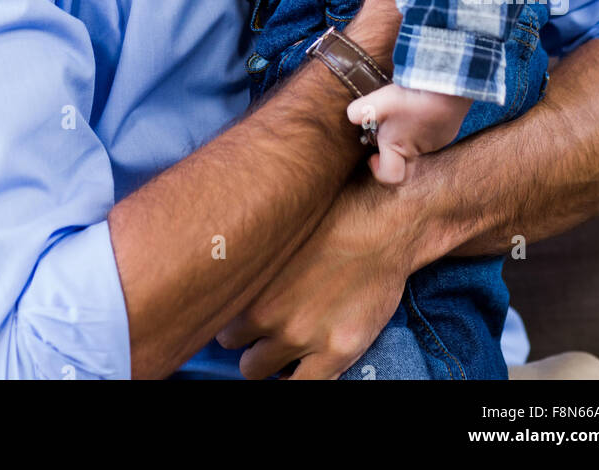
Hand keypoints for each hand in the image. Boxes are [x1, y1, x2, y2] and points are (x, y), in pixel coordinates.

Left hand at [215, 174, 416, 378]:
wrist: (382, 222)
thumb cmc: (331, 212)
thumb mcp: (276, 227)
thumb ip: (250, 255)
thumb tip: (226, 265)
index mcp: (248, 277)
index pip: (215, 310)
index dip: (228, 308)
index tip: (239, 305)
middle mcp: (266, 312)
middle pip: (232, 343)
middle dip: (245, 334)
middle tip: (264, 320)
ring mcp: (300, 335)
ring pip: (255, 369)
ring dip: (265, 358)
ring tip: (282, 338)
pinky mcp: (335, 351)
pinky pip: (302, 386)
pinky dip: (297, 377)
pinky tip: (300, 362)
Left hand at [347, 84, 471, 184]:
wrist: (447, 88)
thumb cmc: (412, 99)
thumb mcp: (380, 102)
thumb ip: (361, 111)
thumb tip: (352, 116)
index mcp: (400, 148)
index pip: (390, 176)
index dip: (378, 171)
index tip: (372, 156)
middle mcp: (420, 149)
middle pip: (405, 162)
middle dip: (393, 152)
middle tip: (386, 134)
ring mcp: (438, 140)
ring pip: (419, 144)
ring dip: (409, 131)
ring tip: (403, 108)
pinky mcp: (449, 127)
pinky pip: (434, 130)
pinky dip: (424, 121)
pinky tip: (420, 102)